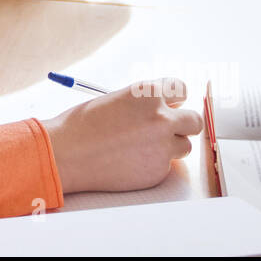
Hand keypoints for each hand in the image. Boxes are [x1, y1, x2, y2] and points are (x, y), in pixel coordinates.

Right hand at [43, 78, 203, 193]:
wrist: (66, 154)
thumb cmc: (83, 124)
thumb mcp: (116, 100)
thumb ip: (144, 103)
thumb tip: (164, 108)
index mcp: (148, 94)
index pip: (182, 89)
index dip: (174, 98)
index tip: (170, 104)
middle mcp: (160, 118)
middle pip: (194, 120)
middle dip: (182, 123)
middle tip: (165, 128)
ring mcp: (162, 147)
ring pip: (184, 146)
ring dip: (168, 146)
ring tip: (140, 147)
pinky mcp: (158, 171)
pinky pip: (166, 166)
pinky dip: (153, 164)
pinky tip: (129, 161)